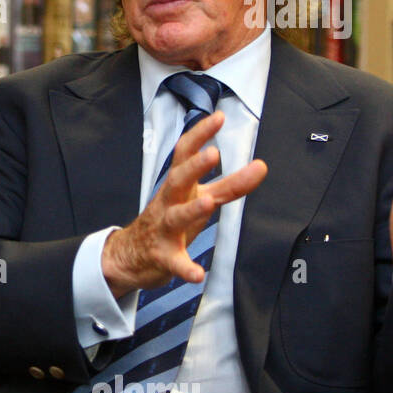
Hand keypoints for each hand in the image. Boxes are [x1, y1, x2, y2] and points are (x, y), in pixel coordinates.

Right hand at [102, 110, 267, 298]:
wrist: (132, 254)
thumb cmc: (170, 219)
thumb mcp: (198, 198)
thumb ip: (230, 184)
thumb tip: (261, 166)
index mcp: (177, 185)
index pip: (185, 154)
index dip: (200, 134)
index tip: (219, 116)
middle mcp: (168, 202)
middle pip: (178, 180)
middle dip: (194, 167)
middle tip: (213, 154)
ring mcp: (164, 229)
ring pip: (176, 217)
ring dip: (191, 210)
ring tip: (208, 203)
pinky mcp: (164, 256)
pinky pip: (175, 262)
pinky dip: (186, 269)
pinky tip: (198, 275)